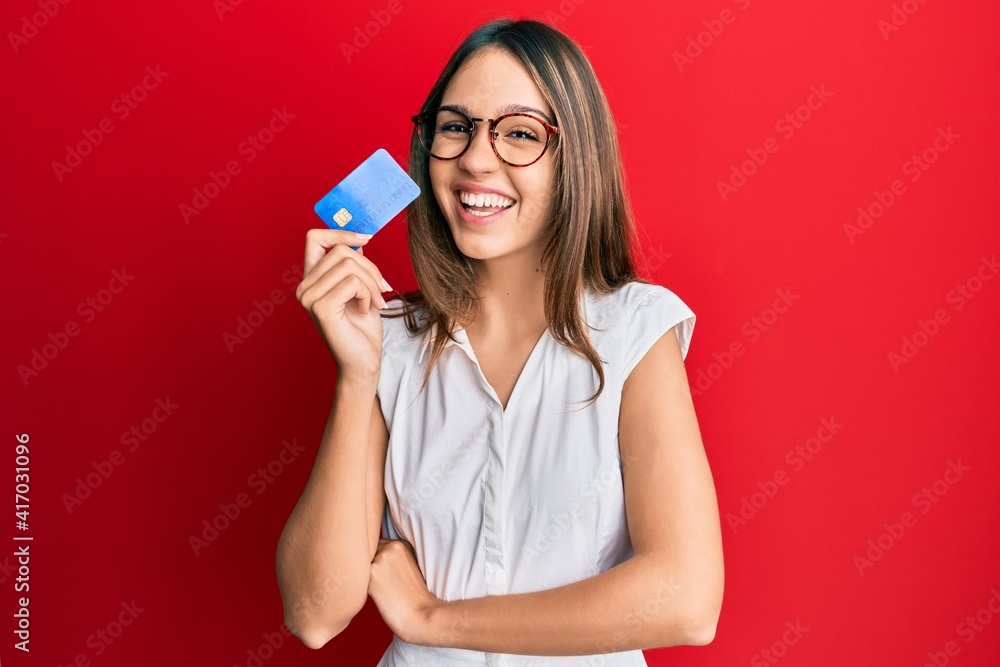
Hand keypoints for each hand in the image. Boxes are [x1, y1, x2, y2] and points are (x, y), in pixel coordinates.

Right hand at [294, 229, 391, 382]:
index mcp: (312, 279)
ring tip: (375, 302)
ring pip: (349, 265)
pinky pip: (353, 282)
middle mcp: (304, 287)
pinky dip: (368, 293)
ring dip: (372, 283)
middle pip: (341, 251)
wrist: (363, 362)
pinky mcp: (321, 308)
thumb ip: (354, 265)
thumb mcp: (361, 289)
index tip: (366, 238)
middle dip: (370, 267)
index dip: (340, 232)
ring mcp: (309, 297)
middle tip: (382, 288)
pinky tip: (366, 309)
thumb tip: (359, 239)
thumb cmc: (362, 329)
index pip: (315, 238)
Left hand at [368, 538, 441, 645]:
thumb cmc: (413, 597)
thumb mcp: (408, 567)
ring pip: (360, 565)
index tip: (385, 576)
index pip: (376, 545)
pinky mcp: (372, 573)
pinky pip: (357, 578)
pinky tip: (378, 596)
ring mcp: (381, 558)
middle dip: (369, 567)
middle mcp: (392, 546)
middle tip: (385, 584)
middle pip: (366, 553)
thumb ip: (392, 558)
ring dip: (365, 577)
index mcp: (402, 544)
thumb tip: (368, 558)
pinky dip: (363, 588)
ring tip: (384, 591)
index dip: (376, 561)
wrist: (421, 615)